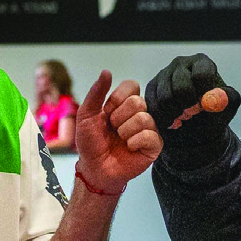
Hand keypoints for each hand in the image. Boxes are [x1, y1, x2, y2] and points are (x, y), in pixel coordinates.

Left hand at [72, 71, 160, 194]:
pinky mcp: (154, 145)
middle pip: (138, 102)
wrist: (94, 168)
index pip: (132, 85)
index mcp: (124, 104)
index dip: (117, 98)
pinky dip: (134, 142)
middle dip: (118, 118)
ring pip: (144, 118)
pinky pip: (150, 135)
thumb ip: (96, 93)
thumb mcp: (86, 115)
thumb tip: (107, 72)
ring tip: (120, 140)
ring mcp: (149, 129)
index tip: (106, 113)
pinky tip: (129, 148)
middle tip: (113, 130)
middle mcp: (139, 114)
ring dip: (125, 131)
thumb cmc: (91, 143)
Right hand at [143, 54, 239, 162]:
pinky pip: (154, 106)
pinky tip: (172, 121)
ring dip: (176, 115)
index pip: (201, 74)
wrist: (196, 128)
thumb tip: (213, 98)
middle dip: (188, 107)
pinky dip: (164, 119)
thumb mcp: (227, 109)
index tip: (204, 106)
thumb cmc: (212, 115)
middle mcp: (181, 63)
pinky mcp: (151, 88)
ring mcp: (163, 74)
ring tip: (183, 119)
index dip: (203, 95)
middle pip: (181, 87)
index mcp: (202, 63)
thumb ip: (228, 100)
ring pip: (165, 99)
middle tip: (192, 115)